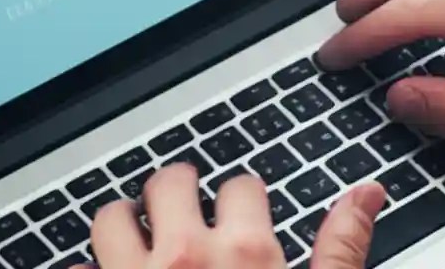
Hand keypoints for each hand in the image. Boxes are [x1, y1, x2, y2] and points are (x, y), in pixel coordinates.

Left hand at [84, 165, 386, 268]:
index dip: (240, 198)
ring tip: (132, 235)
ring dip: (119, 223)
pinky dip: (86, 267)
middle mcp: (185, 260)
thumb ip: (341, 249)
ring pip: (108, 218)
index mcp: (246, 257)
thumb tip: (366, 193)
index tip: (238, 212)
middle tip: (181, 206)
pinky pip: (77, 267)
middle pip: (169, 184)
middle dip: (176, 190)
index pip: (239, 186)